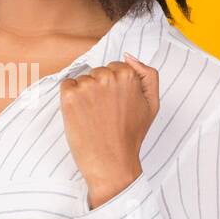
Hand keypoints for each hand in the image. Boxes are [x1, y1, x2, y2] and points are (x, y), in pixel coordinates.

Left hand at [59, 52, 159, 208]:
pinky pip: (66, 85)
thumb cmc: (131, 136)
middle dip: (99, 89)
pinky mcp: (70, 96)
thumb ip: (148, 75)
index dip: (114, 88)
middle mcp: (108, 76)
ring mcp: (88, 85)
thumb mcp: (152, 104)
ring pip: (82, 79)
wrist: (111, 163)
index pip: (115, 68)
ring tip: (94, 117)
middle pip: (98, 72)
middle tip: (105, 114)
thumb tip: (128, 56)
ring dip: (85, 94)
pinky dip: (70, 98)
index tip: (116, 106)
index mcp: (128, 75)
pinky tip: (81, 115)